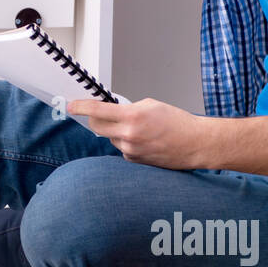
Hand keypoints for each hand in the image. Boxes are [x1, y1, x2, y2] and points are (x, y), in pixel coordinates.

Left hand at [67, 97, 207, 169]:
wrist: (196, 144)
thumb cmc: (178, 122)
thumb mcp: (151, 105)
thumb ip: (128, 108)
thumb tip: (111, 111)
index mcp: (132, 117)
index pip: (97, 111)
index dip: (80, 107)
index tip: (71, 105)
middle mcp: (128, 136)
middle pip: (97, 127)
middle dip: (95, 119)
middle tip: (100, 113)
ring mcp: (130, 151)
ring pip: (111, 137)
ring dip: (116, 131)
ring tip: (138, 128)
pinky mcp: (134, 161)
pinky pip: (122, 148)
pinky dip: (127, 142)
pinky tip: (144, 140)